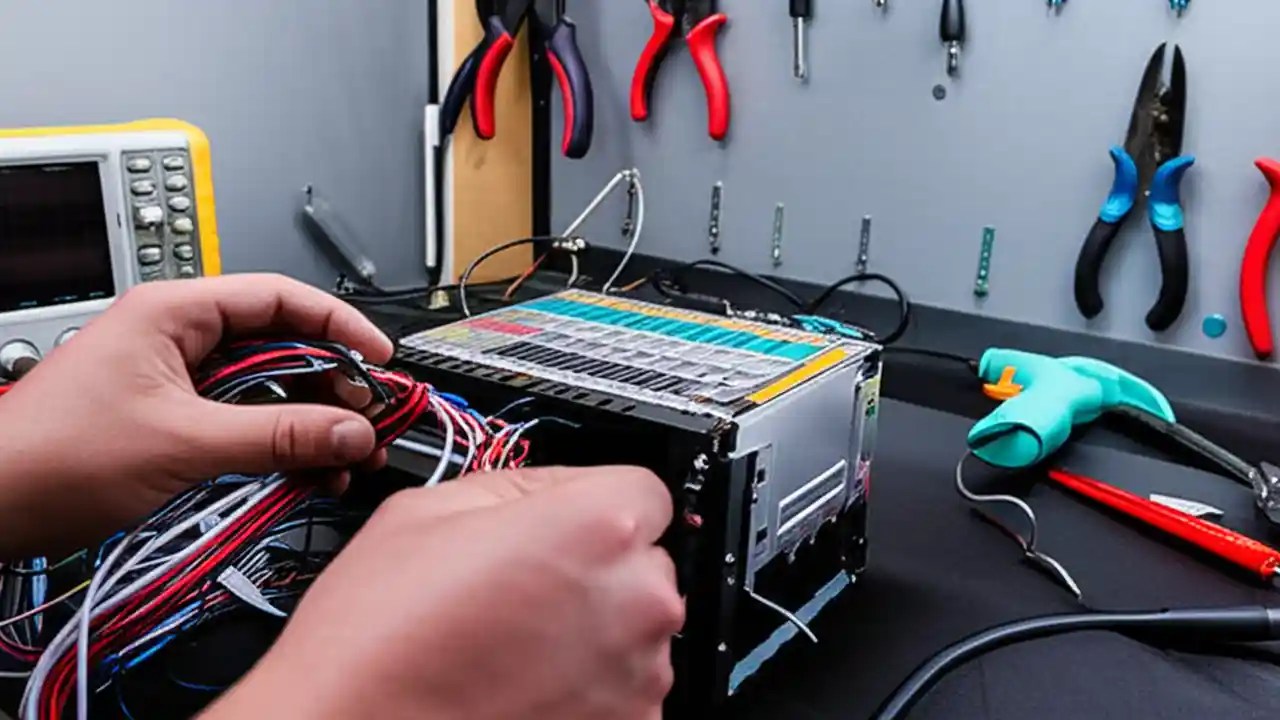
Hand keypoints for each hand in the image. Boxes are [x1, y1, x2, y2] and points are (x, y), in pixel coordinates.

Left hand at [0, 274, 392, 556]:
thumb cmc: (51, 457)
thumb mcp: (185, 443)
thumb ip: (278, 436)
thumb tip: (349, 429)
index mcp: (174, 312)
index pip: (280, 298)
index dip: (339, 324)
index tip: (379, 360)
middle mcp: (179, 337)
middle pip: (282, 346)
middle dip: (332, 386)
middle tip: (370, 420)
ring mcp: (178, 380)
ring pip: (268, 389)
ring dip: (311, 423)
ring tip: (348, 456)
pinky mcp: (175, 419)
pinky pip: (245, 421)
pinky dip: (281, 445)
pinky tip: (310, 471)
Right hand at [206, 466, 682, 719]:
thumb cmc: (378, 645)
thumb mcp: (427, 509)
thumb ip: (519, 487)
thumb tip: (555, 489)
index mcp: (596, 527)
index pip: (644, 490)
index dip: (594, 505)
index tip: (564, 525)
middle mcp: (636, 602)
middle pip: (642, 560)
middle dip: (593, 568)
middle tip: (522, 588)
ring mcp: (639, 676)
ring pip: (635, 627)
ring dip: (592, 630)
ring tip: (512, 644)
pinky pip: (625, 688)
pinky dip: (589, 686)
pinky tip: (524, 684)